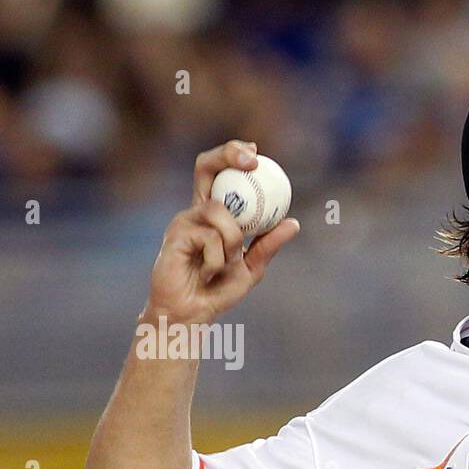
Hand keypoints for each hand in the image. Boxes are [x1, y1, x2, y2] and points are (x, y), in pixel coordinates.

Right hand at [142, 139, 299, 325]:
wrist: (192, 314)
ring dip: (233, 239)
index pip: (221, 174)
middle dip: (228, 154)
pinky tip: (208, 274)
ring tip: (226, 264)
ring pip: (219, 210)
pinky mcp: (174, 235)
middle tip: (252, 159)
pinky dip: (219, 259)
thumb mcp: (251, 268)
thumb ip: (268, 245)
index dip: (234, 156)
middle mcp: (196, 211)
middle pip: (206, 166)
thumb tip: (294, 222)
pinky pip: (210, 238)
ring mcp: (183, 221)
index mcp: (214, 214)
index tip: (257, 154)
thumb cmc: (218, 291)